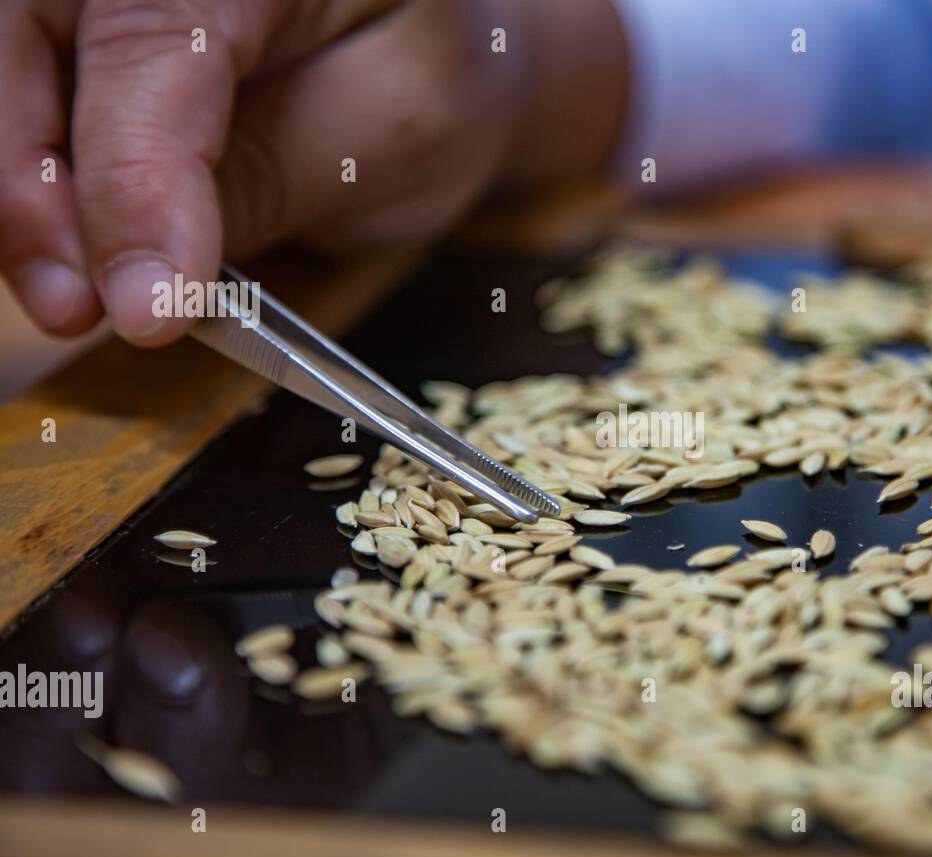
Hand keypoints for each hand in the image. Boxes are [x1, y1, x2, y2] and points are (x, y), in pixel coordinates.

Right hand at [0, 0, 625, 344]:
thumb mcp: (397, 127)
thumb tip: (149, 266)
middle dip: (33, 183)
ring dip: (21, 193)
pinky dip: (36, 183)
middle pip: (23, 26)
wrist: (441, 40)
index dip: (131, 174)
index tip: (147, 303)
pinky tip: (71, 259)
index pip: (150, 34)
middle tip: (77, 306)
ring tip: (71, 299)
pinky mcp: (92, 20)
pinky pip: (28, 86)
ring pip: (9, 59)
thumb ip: (273, 174)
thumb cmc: (433, 70)